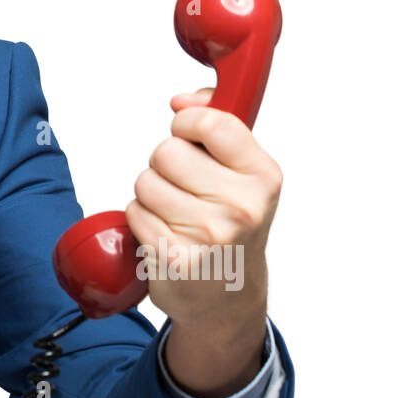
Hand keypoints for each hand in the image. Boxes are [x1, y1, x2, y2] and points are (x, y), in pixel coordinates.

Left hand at [124, 87, 282, 397]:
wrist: (227, 297)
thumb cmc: (230, 224)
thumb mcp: (241, 173)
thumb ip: (217, 125)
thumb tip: (183, 101)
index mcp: (263, 177)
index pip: (211, 123)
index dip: (187, 124)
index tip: (188, 137)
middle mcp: (241, 207)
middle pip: (166, 152)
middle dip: (166, 166)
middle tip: (184, 189)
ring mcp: (210, 236)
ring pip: (145, 181)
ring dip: (151, 195)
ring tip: (175, 214)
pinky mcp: (175, 259)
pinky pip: (135, 212)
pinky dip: (142, 220)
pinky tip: (165, 235)